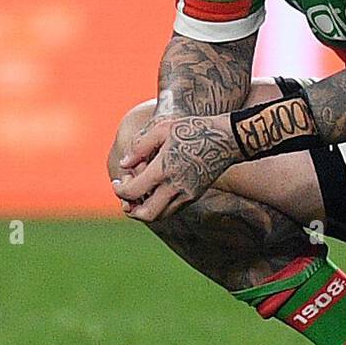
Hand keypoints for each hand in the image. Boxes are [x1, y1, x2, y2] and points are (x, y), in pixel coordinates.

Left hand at [112, 114, 238, 221]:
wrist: (227, 139)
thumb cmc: (194, 129)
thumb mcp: (163, 129)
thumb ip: (140, 147)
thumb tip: (124, 164)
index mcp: (164, 169)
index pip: (133, 191)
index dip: (120, 189)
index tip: (117, 181)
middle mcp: (175, 187)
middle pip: (146, 214)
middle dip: (131, 209)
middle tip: (126, 196)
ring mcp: (187, 194)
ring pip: (160, 215)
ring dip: (145, 209)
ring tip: (139, 194)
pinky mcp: (194, 195)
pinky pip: (171, 209)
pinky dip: (159, 205)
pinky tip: (155, 190)